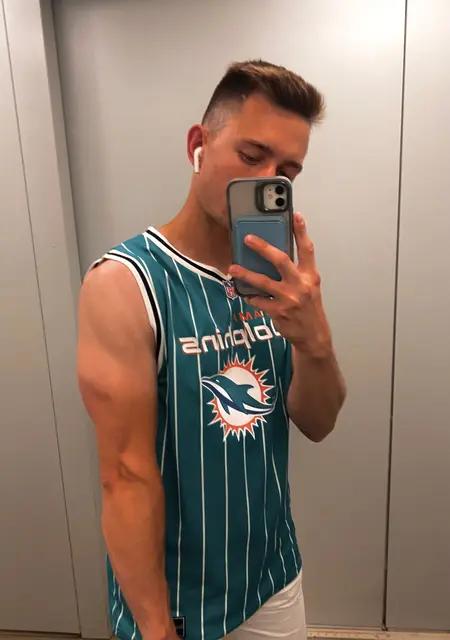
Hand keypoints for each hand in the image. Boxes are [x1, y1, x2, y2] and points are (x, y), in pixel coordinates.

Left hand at [229, 212, 331, 356]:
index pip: (307, 249)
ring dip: (246, 273)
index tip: (296, 215)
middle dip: (263, 247)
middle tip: (247, 238)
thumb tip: (274, 255)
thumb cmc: (308, 307)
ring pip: (263, 282)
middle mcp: (301, 284)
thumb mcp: (309, 285)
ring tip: (232, 268)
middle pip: (280, 260)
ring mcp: (289, 299)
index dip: (301, 231)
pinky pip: (259, 301)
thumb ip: (296, 271)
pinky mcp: (278, 312)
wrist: (313, 334)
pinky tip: (244, 293)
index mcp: (310, 275)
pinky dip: (250, 296)